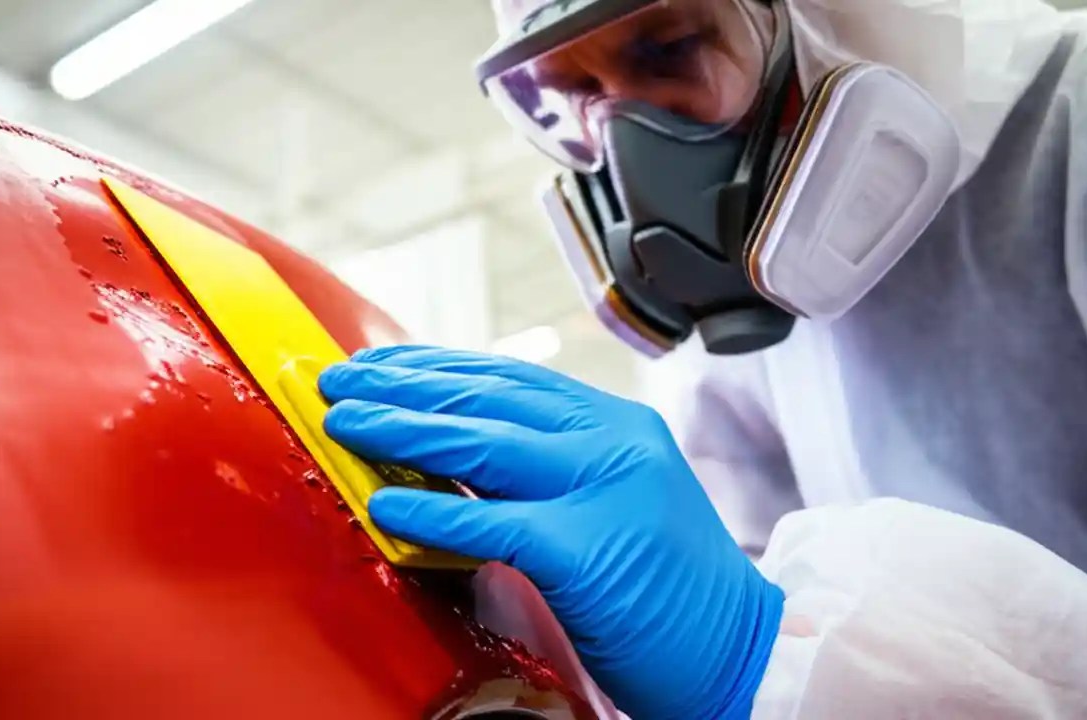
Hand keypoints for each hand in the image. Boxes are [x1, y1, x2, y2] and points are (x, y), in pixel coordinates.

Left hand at [319, 346, 781, 719]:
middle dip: (402, 386)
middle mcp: (611, 442)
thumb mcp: (614, 500)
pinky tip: (385, 506)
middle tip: (340, 380)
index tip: (381, 365)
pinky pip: (489, 522)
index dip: (435, 367)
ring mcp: (603, 490)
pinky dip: (431, 514)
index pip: (508, 377)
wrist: (745, 653)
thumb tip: (453, 455)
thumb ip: (548, 469)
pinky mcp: (589, 549)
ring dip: (400, 429)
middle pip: (485, 397)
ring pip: (480, 442)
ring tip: (344, 421)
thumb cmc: (672, 589)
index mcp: (615, 425)